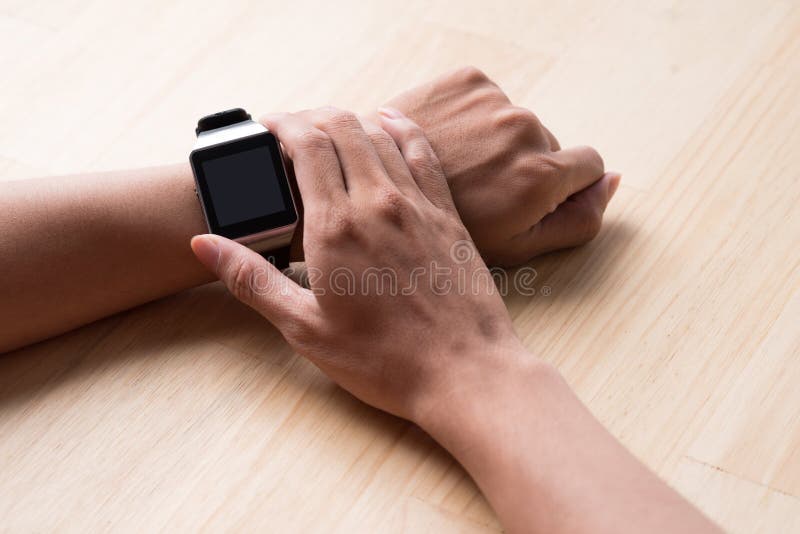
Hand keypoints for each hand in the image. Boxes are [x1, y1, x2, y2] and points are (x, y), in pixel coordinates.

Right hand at [191, 107, 529, 420]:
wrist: (464, 372)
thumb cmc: (384, 360)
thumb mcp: (305, 327)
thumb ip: (252, 279)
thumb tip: (205, 244)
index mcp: (336, 228)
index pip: (306, 144)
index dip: (282, 124)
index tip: (266, 127)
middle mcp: (378, 203)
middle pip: (342, 127)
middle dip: (311, 117)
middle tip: (293, 130)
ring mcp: (418, 205)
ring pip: (381, 134)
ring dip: (351, 121)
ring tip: (330, 129)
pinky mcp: (447, 215)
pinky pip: (423, 153)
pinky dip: (402, 129)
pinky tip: (390, 122)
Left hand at [383, 66, 620, 265]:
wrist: (366, 192)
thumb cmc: (440, 237)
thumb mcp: (518, 248)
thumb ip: (578, 219)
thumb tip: (617, 179)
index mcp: (540, 174)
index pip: (589, 165)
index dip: (561, 187)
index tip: (525, 198)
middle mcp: (523, 127)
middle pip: (548, 144)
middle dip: (521, 166)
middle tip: (477, 191)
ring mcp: (492, 100)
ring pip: (517, 123)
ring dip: (495, 142)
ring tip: (455, 168)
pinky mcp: (464, 79)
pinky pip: (490, 100)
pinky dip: (474, 118)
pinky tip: (446, 142)